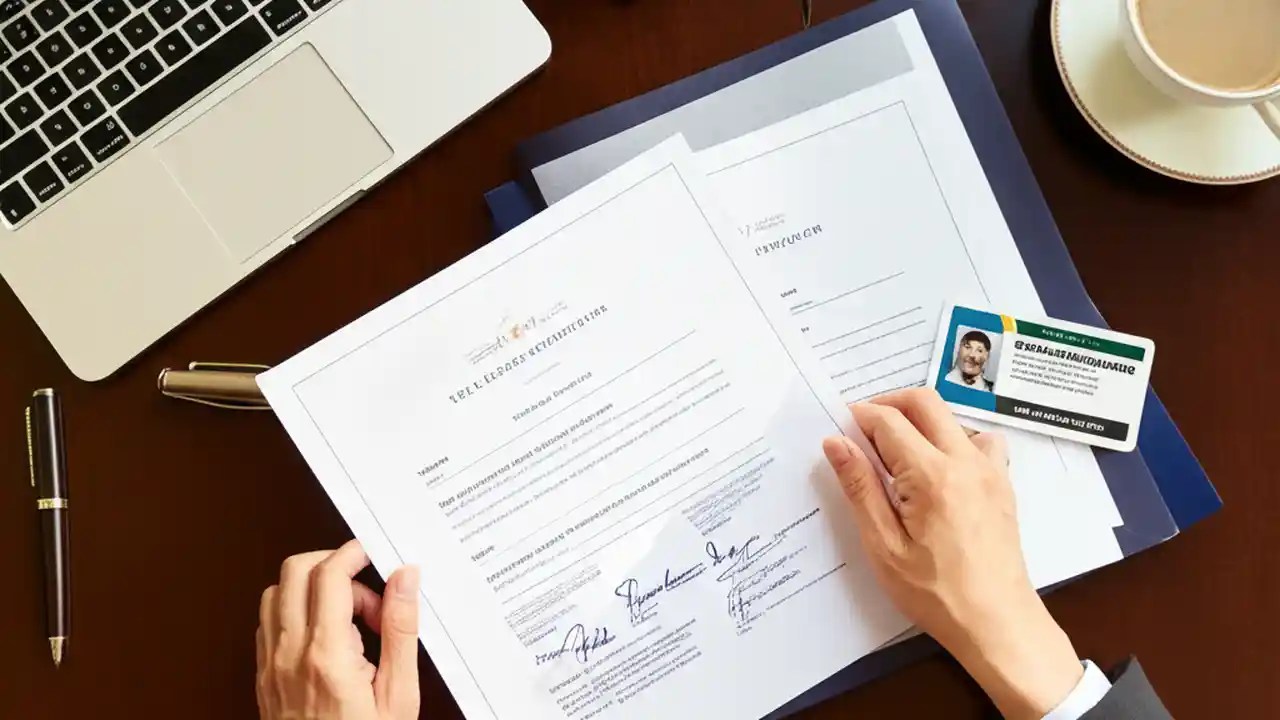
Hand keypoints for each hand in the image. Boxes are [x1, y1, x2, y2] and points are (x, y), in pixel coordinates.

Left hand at [257, 540, 420, 719]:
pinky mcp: (262, 676)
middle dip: (335, 566)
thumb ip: (401, 630)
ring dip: (312, 590)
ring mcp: (270, 664)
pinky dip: (295, 613)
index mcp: (327, 656)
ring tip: (348, 619)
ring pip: (276, 592)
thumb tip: (405, 579)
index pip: (329, 574)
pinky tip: (326, 637)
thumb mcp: (399, 695)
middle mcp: (289, 654)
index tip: (375, 556)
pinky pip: (268, 623)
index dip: (354, 553)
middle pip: (295, 571)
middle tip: (366, 594)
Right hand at [823, 389, 1081, 719]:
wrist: (998, 623)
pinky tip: (939, 468)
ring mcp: (990, 470)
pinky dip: (954, 438)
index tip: (839, 429)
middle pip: (923, 402)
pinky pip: (980, 440)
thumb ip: (860, 487)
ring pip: (951, 417)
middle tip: (862, 429)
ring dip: (920, 421)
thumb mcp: (884, 546)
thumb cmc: (937, 594)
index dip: (858, 417)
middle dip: (887, 404)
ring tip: (895, 454)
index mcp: (931, 475)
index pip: (888, 420)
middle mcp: (965, 461)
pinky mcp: (1002, 484)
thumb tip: (836, 443)